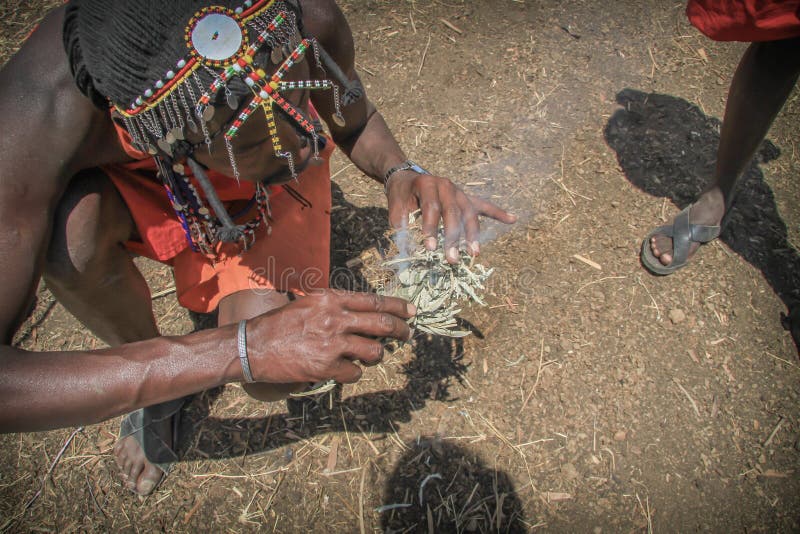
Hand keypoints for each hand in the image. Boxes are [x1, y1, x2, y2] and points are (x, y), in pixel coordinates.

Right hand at [245, 290, 414, 383]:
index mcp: (331, 299)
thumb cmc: (279, 324)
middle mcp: (334, 318)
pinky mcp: (325, 366)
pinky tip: (342, 371)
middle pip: (382, 324)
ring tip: (366, 356)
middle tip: (408, 335)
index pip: (374, 300)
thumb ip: (335, 306)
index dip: (398, 306)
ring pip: (374, 352)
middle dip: (401, 331)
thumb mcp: (308, 303)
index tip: (412, 311)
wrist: (252, 346)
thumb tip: (364, 315)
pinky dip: (353, 374)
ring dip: (375, 356)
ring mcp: (331, 343)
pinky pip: (355, 373)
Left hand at [386, 171, 516, 262]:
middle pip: (454, 212)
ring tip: (474, 253)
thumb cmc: (401, 193)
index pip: (432, 208)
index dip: (431, 228)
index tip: (429, 248)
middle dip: (454, 237)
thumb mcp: (394, 204)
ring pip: (470, 212)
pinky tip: (512, 219)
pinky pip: (484, 206)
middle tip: (452, 259)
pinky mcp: (466, 198)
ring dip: (473, 234)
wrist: (407, 176)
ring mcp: (459, 192)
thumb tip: (406, 245)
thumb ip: (400, 222)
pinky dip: (498, 212)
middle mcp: (447, 186)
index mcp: (428, 184)